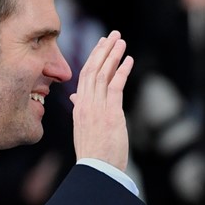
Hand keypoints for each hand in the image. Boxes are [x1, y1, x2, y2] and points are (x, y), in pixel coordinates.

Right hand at [70, 30, 134, 170]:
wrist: (97, 170)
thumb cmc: (94, 152)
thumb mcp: (84, 127)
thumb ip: (81, 109)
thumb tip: (76, 96)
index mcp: (80, 107)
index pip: (85, 76)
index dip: (93, 58)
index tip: (102, 44)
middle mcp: (86, 104)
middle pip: (93, 70)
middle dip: (104, 50)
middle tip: (113, 35)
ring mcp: (97, 108)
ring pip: (102, 75)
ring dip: (113, 56)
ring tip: (121, 41)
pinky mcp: (110, 114)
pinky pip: (115, 87)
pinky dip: (122, 72)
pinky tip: (128, 60)